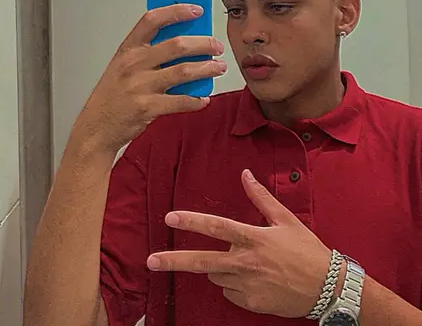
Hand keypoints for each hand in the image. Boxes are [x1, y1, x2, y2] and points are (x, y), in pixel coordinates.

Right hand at [78, 4, 225, 152]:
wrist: (96, 126)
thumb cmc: (113, 94)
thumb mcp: (124, 65)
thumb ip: (149, 52)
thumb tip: (184, 42)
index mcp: (128, 49)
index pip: (153, 19)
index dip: (177, 11)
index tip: (196, 9)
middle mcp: (134, 64)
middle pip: (177, 45)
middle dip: (203, 43)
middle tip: (216, 46)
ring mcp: (140, 85)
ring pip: (184, 71)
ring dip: (207, 69)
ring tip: (218, 68)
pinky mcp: (147, 107)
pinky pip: (181, 100)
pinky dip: (197, 99)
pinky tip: (204, 98)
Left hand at [147, 170, 331, 317]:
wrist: (327, 287)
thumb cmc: (307, 250)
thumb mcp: (286, 219)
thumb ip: (261, 198)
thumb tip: (245, 174)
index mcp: (254, 239)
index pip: (216, 227)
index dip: (192, 221)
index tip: (170, 218)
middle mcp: (246, 263)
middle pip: (202, 261)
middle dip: (173, 262)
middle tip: (151, 261)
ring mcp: (246, 286)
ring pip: (216, 274)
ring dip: (219, 267)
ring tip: (244, 262)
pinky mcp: (250, 303)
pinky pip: (229, 291)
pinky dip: (232, 284)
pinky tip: (252, 278)